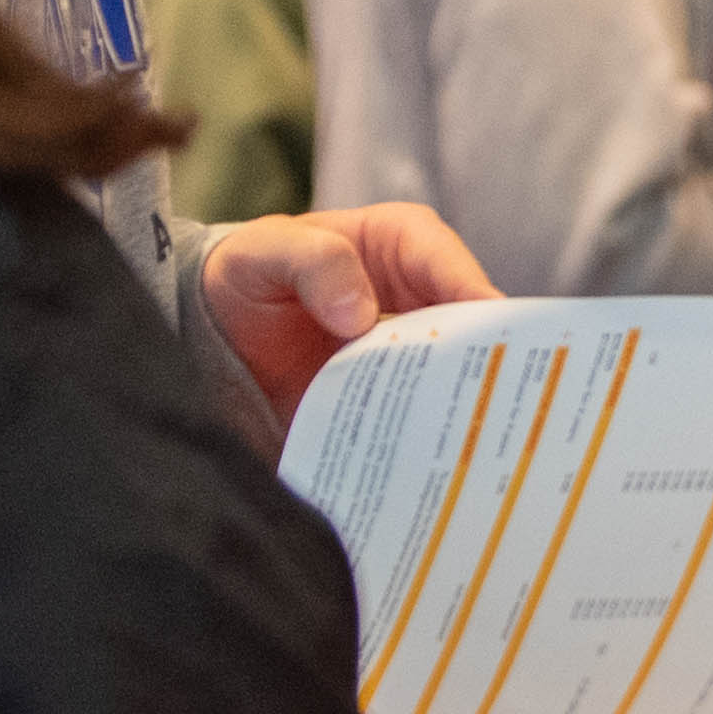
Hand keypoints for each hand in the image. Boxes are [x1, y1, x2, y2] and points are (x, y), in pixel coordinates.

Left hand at [195, 203, 496, 439]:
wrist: (216, 330)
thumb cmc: (249, 269)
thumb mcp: (266, 249)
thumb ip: (313, 262)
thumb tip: (361, 315)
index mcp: (403, 245)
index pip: (448, 264)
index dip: (474, 294)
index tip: (495, 331)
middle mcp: (419, 300)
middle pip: (469, 330)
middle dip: (485, 363)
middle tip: (496, 399)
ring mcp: (408, 356)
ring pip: (453, 381)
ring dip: (461, 410)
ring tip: (472, 445)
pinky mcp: (391, 403)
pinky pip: (420, 421)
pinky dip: (427, 442)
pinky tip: (433, 468)